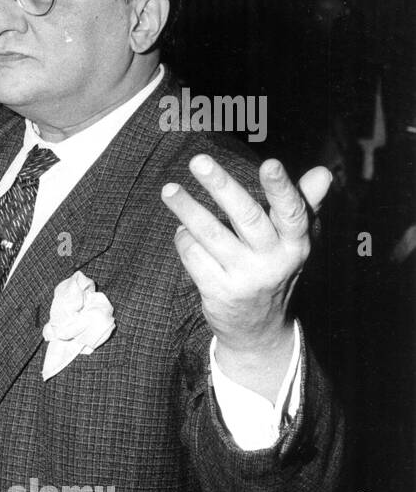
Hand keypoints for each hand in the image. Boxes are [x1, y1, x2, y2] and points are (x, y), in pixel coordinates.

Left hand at [162, 155, 330, 396]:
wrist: (259, 331)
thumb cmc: (273, 271)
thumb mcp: (293, 244)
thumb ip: (304, 205)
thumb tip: (323, 171)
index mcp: (296, 244)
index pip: (292, 212)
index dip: (282, 188)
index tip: (270, 162)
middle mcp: (273, 261)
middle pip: (246, 217)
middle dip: (221, 186)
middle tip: (198, 160)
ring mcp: (245, 278)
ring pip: (211, 234)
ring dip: (187, 209)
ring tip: (169, 190)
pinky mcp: (219, 292)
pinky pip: (194, 256)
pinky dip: (184, 240)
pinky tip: (182, 232)